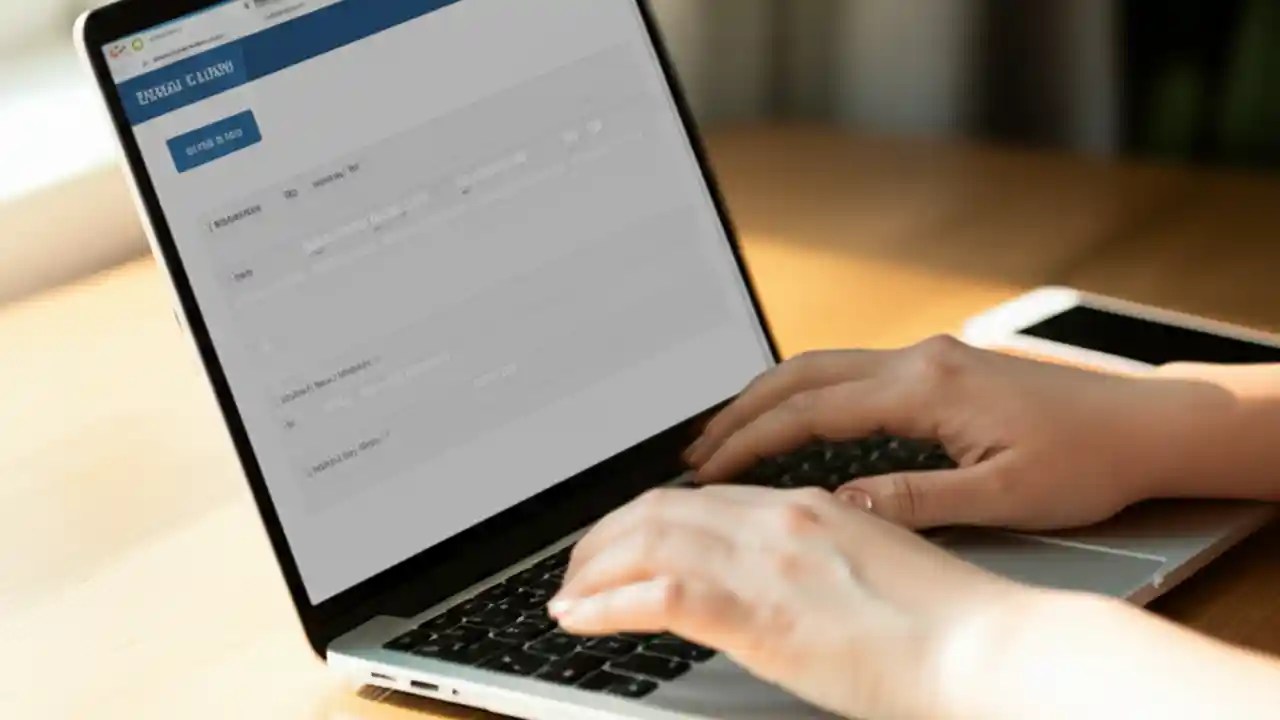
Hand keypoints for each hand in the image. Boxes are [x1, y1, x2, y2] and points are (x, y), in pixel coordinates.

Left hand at [550, 485, 1039, 719]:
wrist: (992, 649)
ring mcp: (764, 562)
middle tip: (577, 566)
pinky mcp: (755, 612)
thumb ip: (814, 564)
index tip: (618, 540)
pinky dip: (602, 603)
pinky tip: (578, 616)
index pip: (698, 498)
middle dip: (603, 536)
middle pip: (659, 509)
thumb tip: (773, 584)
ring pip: (643, 542)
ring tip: (565, 594)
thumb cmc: (949, 625)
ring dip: (590, 568)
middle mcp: (777, 520)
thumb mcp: (873, 571)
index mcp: (806, 507)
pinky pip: (653, 595)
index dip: (643, 516)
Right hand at [685, 336, 1222, 530]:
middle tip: (695, 450)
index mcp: (927, 388)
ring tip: (727, 436)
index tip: (710, 469)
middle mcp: (918, 360)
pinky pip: (849, 373)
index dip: (752, 441)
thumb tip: (841, 502)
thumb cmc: (1086, 460)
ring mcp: (927, 358)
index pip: (813, 410)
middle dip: (740, 410)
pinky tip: (792, 423)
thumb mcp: (1004, 497)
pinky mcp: (937, 367)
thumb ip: (916, 498)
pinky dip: (805, 396)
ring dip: (768, 398)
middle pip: (801, 373)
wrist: (1146, 423)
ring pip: (822, 366)